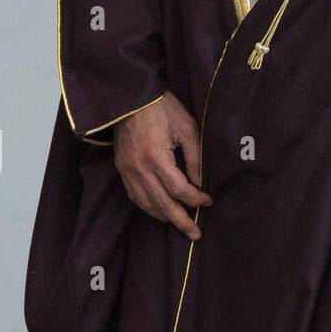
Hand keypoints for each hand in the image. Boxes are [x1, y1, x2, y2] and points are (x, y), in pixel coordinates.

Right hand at [113, 91, 211, 240]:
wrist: (131, 97)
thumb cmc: (163, 108)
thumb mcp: (187, 128)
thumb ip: (195, 157)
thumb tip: (200, 182)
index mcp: (156, 157)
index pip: (179, 189)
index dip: (195, 199)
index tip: (208, 201)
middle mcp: (139, 168)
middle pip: (162, 204)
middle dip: (181, 221)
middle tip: (196, 234)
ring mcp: (127, 170)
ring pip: (147, 204)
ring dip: (164, 217)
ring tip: (181, 224)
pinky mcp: (122, 169)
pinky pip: (135, 196)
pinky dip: (149, 207)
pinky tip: (160, 211)